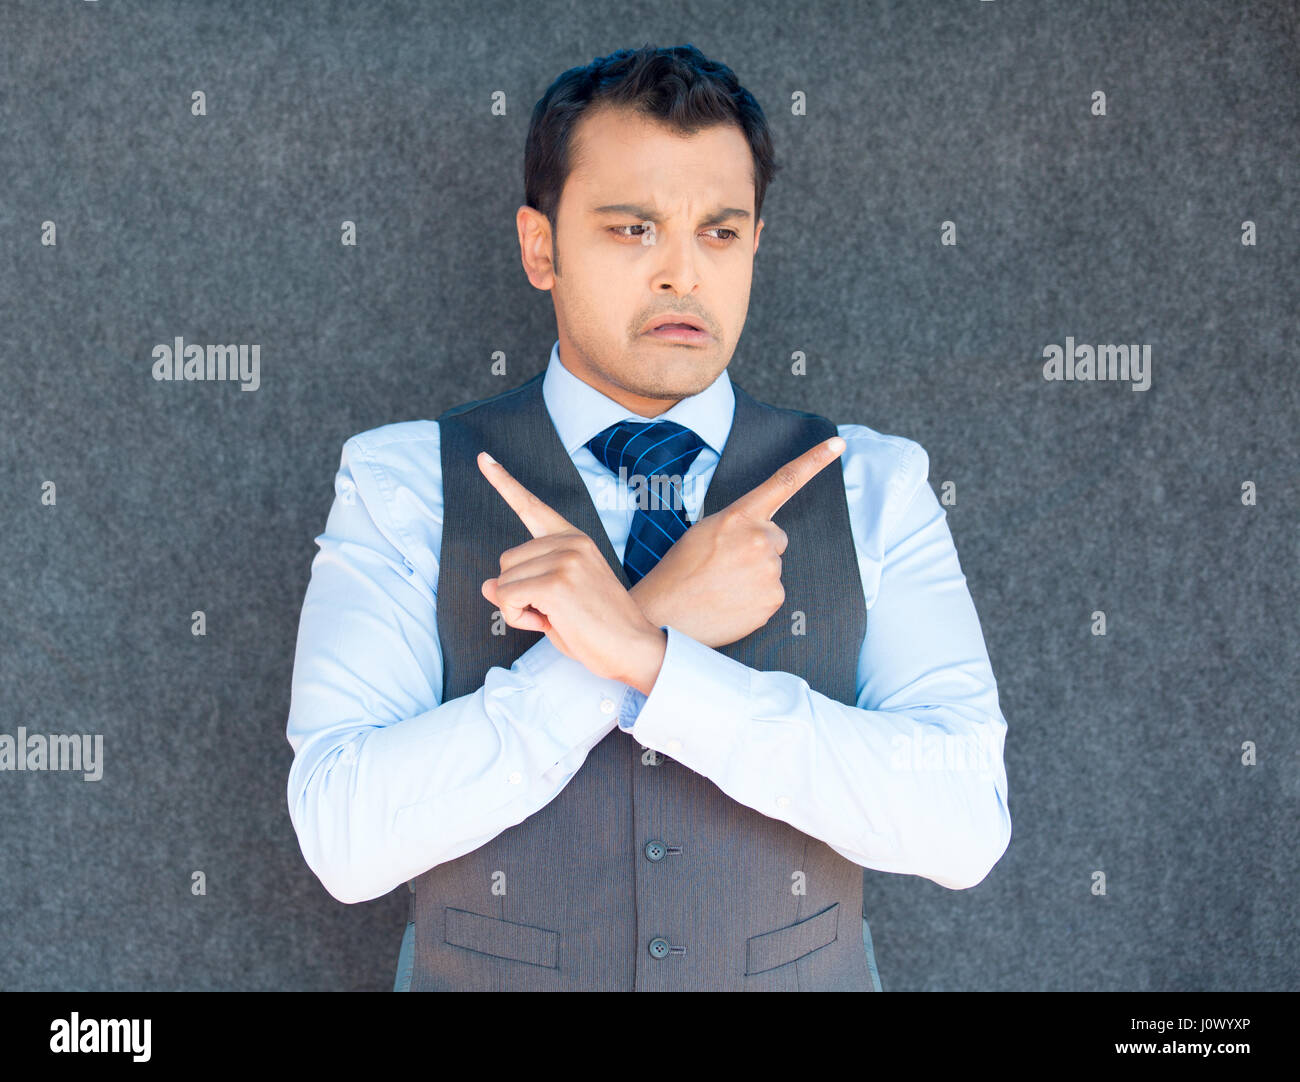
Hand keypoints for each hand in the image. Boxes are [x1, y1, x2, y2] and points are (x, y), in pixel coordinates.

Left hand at [477, 452, 666, 693]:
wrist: (634, 649)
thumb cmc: (599, 629)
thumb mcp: (556, 602)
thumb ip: (523, 587)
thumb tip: (487, 585)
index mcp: (574, 540)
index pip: (532, 507)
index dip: (504, 482)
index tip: (484, 458)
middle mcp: (570, 542)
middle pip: (506, 561)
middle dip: (517, 594)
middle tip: (553, 612)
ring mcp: (564, 560)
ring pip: (503, 582)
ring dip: (517, 609)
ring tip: (556, 618)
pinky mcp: (556, 583)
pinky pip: (507, 598)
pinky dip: (518, 617)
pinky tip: (549, 622)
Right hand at [629, 436, 845, 647]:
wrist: (665, 614)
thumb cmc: (680, 572)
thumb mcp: (704, 532)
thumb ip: (738, 525)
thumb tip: (762, 537)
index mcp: (739, 517)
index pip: (784, 481)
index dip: (814, 460)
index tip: (838, 444)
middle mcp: (759, 539)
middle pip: (777, 538)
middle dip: (759, 549)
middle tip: (726, 566)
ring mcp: (769, 570)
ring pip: (773, 568)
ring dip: (755, 576)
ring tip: (723, 586)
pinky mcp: (773, 598)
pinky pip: (772, 594)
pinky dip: (755, 599)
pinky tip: (731, 603)